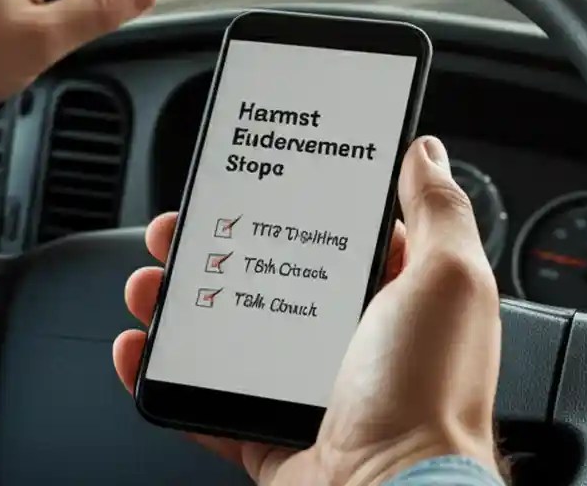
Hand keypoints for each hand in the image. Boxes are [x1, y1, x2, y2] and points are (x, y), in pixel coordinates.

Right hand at [113, 136, 502, 484]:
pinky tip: (138, 349)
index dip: (284, 205)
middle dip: (210, 251)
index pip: (330, 235)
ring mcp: (304, 391)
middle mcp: (350, 344)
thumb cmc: (430, 390)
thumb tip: (425, 152)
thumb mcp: (449, 278)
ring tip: (147, 286)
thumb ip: (438, 210)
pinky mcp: (267, 435)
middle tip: (176, 233)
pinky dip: (163, 377)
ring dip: (176, 308)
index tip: (243, 182)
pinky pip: (203, 401)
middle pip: (264, 281)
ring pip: (226, 337)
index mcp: (392, 299)